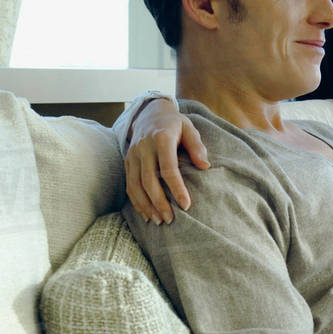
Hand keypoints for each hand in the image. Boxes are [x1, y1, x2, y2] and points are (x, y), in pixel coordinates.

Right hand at [124, 97, 209, 224]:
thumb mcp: (189, 128)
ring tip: (158, 221)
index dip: (177, 188)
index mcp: (161, 138)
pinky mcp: (127, 161)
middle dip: (159, 202)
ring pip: (135, 185)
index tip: (186, 206)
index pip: (168, 168)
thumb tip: (205, 166)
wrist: (149, 113)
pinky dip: (136, 202)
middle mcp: (144, 147)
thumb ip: (197, 146)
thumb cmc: (174, 124)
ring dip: (146, 206)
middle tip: (170, 220)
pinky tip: (146, 214)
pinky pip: (129, 185)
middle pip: (149, 180)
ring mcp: (133, 155)